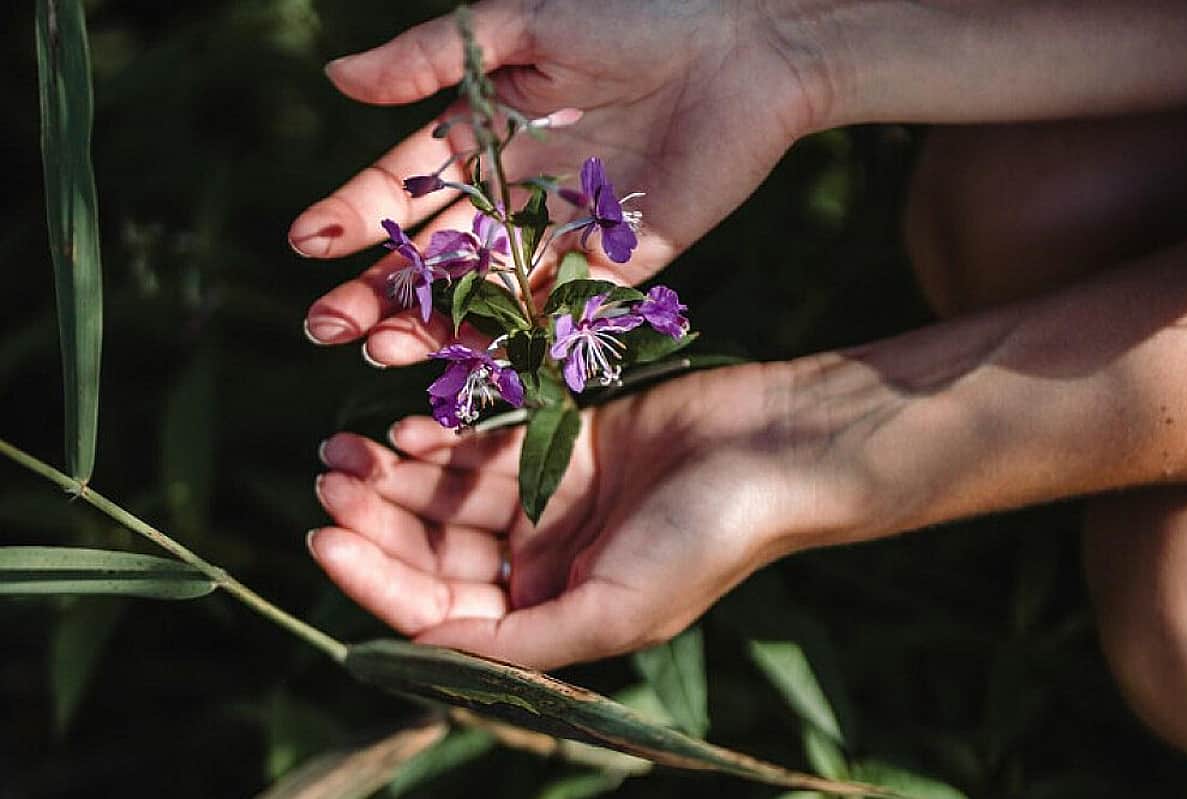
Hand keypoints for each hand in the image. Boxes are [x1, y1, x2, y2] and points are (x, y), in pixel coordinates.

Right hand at [290, 0, 833, 364]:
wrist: (745, 47)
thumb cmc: (635, 16)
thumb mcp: (523, 24)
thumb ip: (432, 57)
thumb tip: (336, 79)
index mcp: (483, 135)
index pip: (403, 184)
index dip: (354, 214)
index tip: (307, 244)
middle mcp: (514, 193)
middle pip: (434, 253)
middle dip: (379, 289)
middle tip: (328, 324)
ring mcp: (562, 233)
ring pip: (484, 292)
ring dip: (433, 324)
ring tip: (383, 348)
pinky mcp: (619, 262)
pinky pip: (558, 308)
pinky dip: (515, 337)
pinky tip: (471, 360)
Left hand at [307, 361, 867, 668]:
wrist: (775, 447)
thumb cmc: (705, 540)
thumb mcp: (612, 611)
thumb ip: (519, 642)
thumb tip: (421, 655)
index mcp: (554, 617)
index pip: (442, 614)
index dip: (378, 584)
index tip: (322, 543)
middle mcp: (545, 565)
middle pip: (435, 552)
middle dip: (377, 523)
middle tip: (326, 482)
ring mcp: (551, 500)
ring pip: (450, 496)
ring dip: (396, 476)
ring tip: (343, 448)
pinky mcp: (561, 439)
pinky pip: (484, 444)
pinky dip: (442, 439)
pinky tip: (406, 428)